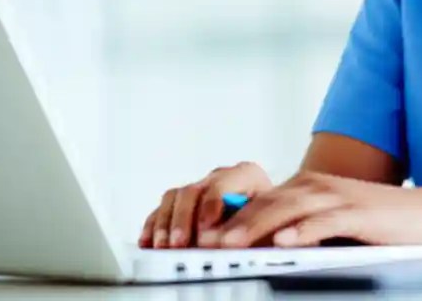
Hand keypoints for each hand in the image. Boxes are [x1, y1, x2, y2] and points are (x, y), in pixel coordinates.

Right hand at [138, 161, 272, 248]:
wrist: (270, 219)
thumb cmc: (272, 220)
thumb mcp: (270, 220)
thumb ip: (250, 226)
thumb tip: (228, 239)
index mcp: (246, 175)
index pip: (225, 181)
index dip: (212, 203)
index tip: (207, 226)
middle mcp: (220, 177)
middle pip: (195, 190)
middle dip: (185, 219)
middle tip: (181, 242)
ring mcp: (200, 188)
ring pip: (175, 197)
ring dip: (166, 223)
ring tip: (165, 246)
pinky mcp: (184, 203)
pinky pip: (163, 209)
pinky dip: (154, 225)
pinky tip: (149, 241)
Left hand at [210, 170, 421, 248]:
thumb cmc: (374, 225)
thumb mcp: (327, 224)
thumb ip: (295, 230)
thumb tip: (256, 251)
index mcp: (303, 189)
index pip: (256, 201)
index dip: (224, 217)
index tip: (196, 238)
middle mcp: (314, 187)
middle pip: (263, 203)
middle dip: (227, 223)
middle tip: (199, 243)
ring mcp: (335, 197)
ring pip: (286, 209)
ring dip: (252, 226)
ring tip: (226, 243)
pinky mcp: (357, 212)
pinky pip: (324, 220)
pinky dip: (301, 230)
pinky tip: (282, 241)